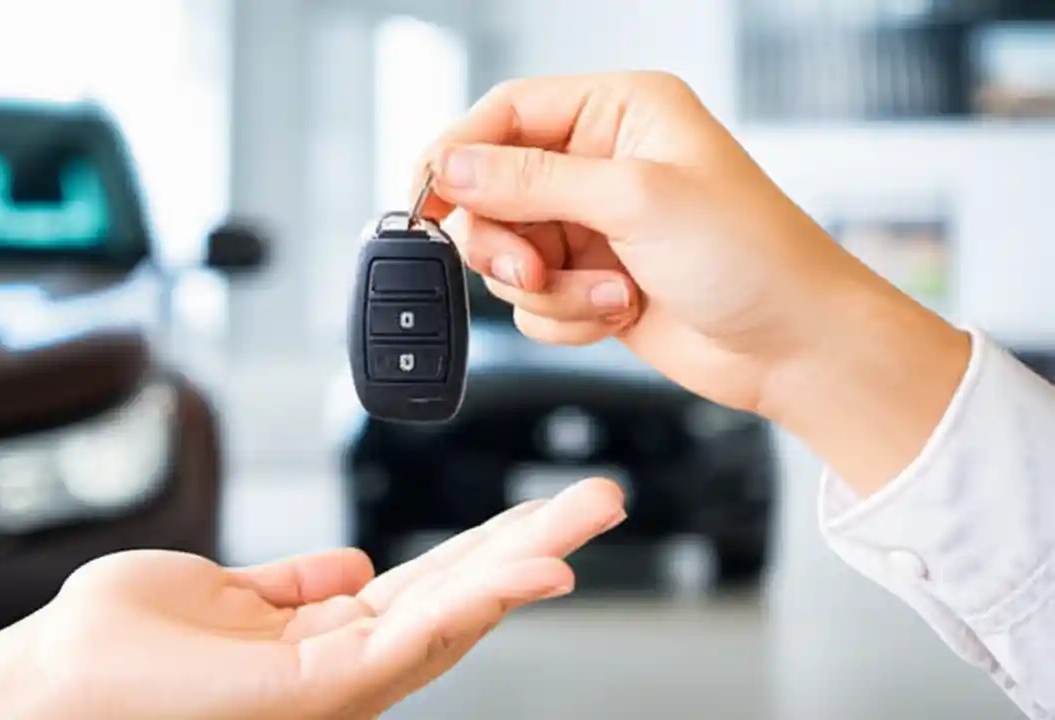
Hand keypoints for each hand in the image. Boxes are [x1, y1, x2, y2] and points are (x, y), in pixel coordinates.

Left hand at [0, 478, 623, 719]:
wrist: (40, 690)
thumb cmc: (112, 648)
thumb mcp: (219, 594)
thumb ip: (291, 585)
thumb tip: (350, 564)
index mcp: (318, 640)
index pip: (423, 590)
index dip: (486, 553)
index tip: (537, 518)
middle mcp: (338, 667)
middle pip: (455, 600)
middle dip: (530, 549)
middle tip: (600, 502)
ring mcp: (334, 687)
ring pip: (451, 617)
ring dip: (526, 565)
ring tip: (588, 520)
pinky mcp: (318, 695)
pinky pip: (413, 640)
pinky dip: (479, 603)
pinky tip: (528, 569)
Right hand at [422, 72, 969, 492]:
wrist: (795, 347)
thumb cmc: (751, 255)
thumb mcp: (637, 199)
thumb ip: (533, 179)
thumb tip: (452, 165)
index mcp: (620, 112)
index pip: (508, 113)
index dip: (460, 152)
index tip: (428, 196)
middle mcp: (601, 163)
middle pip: (494, 188)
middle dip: (505, 238)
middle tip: (528, 269)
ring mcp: (595, 226)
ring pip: (508, 252)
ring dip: (546, 288)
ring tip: (605, 296)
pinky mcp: (591, 281)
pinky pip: (532, 300)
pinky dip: (564, 317)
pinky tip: (618, 314)